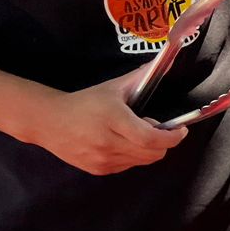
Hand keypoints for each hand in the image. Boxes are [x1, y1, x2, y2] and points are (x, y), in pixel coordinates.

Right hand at [25, 66, 187, 175]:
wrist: (49, 122)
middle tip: (153, 127)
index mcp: (113, 119)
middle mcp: (108, 142)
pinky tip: (122, 143)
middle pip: (153, 154)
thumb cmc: (84, 103)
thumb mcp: (113, 87)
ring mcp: (102, 159)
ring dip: (148, 149)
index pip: (151, 138)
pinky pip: (129, 166)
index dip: (171, 137)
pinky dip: (134, 156)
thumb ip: (141, 77)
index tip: (180, 130)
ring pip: (143, 161)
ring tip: (134, 133)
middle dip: (163, 142)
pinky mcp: (99, 170)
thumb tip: (166, 60)